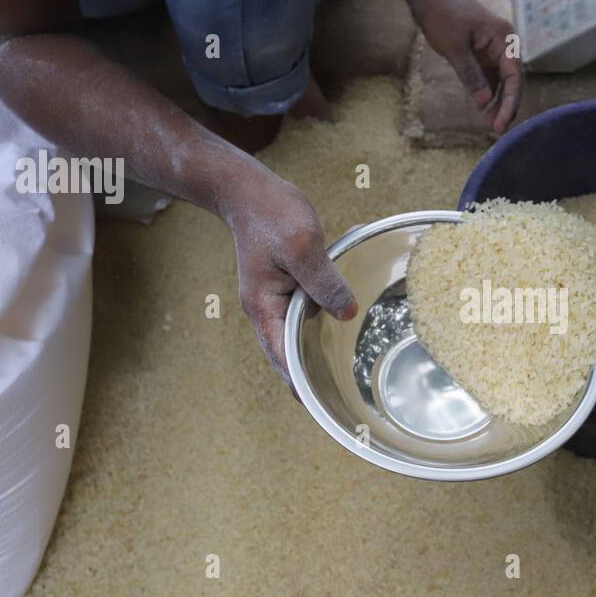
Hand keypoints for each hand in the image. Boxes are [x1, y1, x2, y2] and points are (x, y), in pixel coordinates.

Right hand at [225, 178, 356, 383]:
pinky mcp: (286, 286)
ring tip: (341, 375)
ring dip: (316, 351)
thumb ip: (325, 282)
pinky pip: (304, 313)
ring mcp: (275, 299)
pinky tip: (339, 326)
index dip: (299, 382)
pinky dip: (319, 323)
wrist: (249, 190)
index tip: (317, 405)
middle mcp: (266, 309)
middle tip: (336, 400)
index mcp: (264, 307)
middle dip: (309, 375)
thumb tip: (346, 313)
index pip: (282, 356)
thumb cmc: (272, 215)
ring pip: (297, 334)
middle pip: (288, 353)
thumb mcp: (304, 247)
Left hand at [413, 0, 523, 133]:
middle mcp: (504, 45)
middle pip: (512, 81)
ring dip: (496, 102)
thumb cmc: (443, 15)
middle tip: (497, 129)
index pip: (514, 76)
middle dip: (506, 105)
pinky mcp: (482, 54)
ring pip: (501, 82)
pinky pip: (489, 77)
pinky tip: (482, 109)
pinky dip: (486, 93)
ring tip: (491, 124)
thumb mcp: (455, 49)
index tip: (502, 123)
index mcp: (504, 39)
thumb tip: (485, 103)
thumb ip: (471, 76)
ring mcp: (494, 50)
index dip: (510, 102)